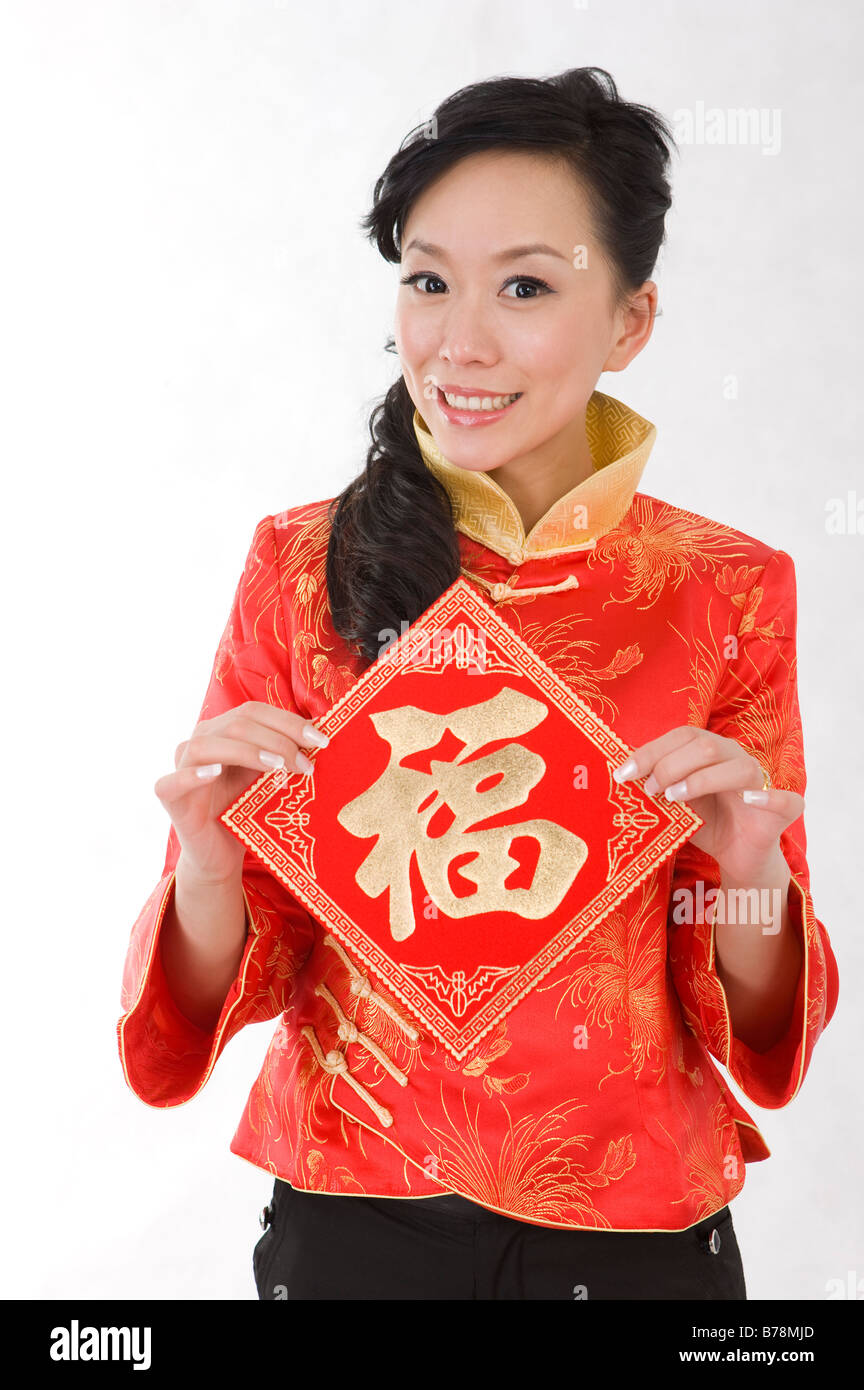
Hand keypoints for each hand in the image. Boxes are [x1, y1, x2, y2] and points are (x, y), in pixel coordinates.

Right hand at [154, 701, 328, 884]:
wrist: (220, 853)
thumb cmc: (245, 810)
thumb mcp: (268, 776)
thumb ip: (284, 753)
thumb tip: (320, 733)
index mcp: (223, 730)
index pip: (254, 712)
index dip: (288, 721)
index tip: (321, 740)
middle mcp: (201, 740)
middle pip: (237, 724)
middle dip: (277, 740)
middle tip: (306, 764)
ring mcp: (180, 766)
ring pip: (208, 744)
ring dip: (247, 752)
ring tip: (279, 768)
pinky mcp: (168, 795)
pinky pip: (173, 781)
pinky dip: (193, 775)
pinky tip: (215, 774)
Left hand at [612, 726, 802, 880]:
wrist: (738, 856)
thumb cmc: (706, 822)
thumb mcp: (675, 802)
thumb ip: (657, 784)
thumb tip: (621, 772)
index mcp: (712, 750)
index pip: (683, 736)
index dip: (651, 751)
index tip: (622, 774)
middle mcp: (737, 759)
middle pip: (707, 746)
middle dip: (670, 766)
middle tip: (649, 791)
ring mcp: (762, 783)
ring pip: (739, 767)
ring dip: (703, 780)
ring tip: (675, 797)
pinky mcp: (783, 810)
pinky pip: (786, 800)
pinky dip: (769, 798)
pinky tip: (747, 801)